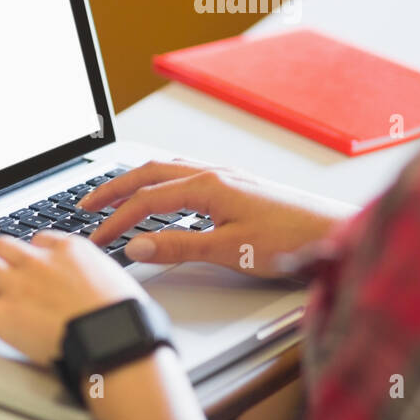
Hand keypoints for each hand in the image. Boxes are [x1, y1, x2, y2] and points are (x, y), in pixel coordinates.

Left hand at [0, 232, 145, 365]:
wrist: (119, 341)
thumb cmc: (126, 321)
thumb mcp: (121, 288)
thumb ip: (102, 283)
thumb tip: (105, 292)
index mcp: (72, 250)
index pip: (40, 240)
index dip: (28, 253)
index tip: (26, 262)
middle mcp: (40, 261)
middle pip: (3, 246)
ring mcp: (18, 285)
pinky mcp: (0, 314)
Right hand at [79, 158, 357, 277]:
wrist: (332, 232)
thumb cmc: (291, 239)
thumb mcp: (230, 248)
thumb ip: (181, 247)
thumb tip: (137, 246)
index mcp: (209, 185)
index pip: (147, 200)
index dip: (116, 219)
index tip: (96, 237)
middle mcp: (216, 174)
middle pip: (151, 173)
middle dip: (115, 188)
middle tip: (87, 204)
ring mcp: (228, 178)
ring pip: (169, 171)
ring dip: (138, 183)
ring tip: (115, 197)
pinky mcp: (238, 187)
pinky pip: (187, 176)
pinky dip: (162, 184)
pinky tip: (164, 197)